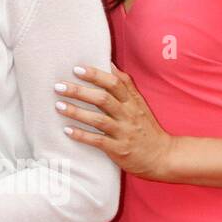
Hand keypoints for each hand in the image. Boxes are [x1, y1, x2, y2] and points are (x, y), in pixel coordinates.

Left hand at [57, 64, 175, 179]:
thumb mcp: (140, 104)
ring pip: (98, 120)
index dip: (95, 75)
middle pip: (103, 99)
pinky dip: (82, 135)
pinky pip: (98, 141)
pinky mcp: (119, 150)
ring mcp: (124, 133)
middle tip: (58, 86)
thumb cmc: (146, 128)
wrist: (163, 157)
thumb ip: (126, 85)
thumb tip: (110, 64)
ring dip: (76, 112)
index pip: (114, 84)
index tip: (76, 69)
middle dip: (79, 91)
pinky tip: (67, 130)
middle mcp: (128, 115)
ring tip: (58, 105)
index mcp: (132, 103)